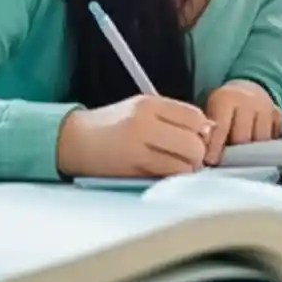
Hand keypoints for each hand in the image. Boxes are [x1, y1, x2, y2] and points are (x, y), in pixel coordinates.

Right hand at [56, 94, 211, 178]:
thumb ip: (173, 116)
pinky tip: (164, 172)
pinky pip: (166, 176)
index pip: (195, 116)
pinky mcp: (131, 169)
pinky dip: (172, 176)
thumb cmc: (113, 125)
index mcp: (149, 104)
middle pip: (193, 142)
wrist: (72, 140)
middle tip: (191, 157)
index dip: (203, 130)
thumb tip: (208, 131)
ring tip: (177, 166)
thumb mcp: (141, 109)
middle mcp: (145, 123)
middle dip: (198, 153)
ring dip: (187, 168)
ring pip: (183, 163)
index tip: (198, 137)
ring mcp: (137, 147)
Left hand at [204, 80, 281, 164]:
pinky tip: (257, 151)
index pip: (222, 127)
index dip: (215, 147)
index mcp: (227, 99)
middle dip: (234, 153)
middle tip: (226, 162)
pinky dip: (267, 147)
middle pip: (243, 137)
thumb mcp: (210, 111)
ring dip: (252, 152)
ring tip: (242, 159)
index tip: (211, 162)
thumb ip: (208, 129)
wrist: (245, 91)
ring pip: (261, 140)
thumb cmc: (223, 107)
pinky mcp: (279, 115)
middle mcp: (249, 101)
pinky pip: (275, 138)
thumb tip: (203, 151)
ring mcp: (267, 108)